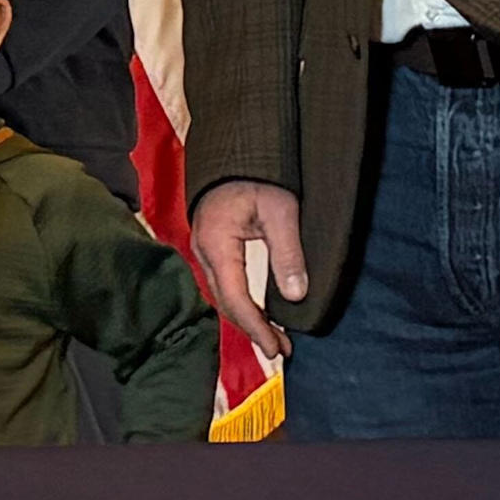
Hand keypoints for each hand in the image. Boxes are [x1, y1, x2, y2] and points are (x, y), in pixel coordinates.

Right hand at [190, 178, 307, 363]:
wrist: (238, 150)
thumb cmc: (260, 176)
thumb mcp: (281, 212)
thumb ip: (287, 254)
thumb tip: (296, 295)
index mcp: (216, 244)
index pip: (235, 298)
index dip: (256, 327)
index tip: (277, 348)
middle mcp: (203, 251)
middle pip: (226, 302)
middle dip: (253, 329)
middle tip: (282, 349)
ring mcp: (204, 249)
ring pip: (224, 295)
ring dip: (248, 318)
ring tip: (275, 338)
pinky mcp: (212, 246)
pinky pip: (224, 283)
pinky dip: (242, 303)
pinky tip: (260, 312)